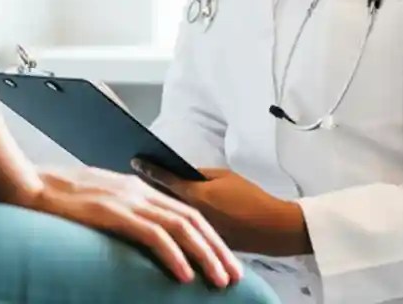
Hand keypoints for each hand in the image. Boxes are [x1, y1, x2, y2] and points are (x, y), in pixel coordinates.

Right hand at [19, 167, 243, 286]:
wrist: (25, 185)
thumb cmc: (54, 197)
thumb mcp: (96, 202)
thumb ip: (119, 214)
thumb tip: (134, 235)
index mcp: (137, 188)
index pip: (185, 212)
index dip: (209, 237)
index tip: (223, 260)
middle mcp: (138, 191)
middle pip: (192, 220)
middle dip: (218, 250)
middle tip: (234, 277)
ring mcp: (126, 201)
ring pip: (180, 227)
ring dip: (205, 256)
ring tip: (220, 281)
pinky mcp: (112, 213)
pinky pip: (152, 236)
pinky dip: (173, 255)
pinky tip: (184, 275)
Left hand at [133, 162, 312, 256]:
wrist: (270, 227)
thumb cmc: (250, 198)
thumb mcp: (225, 177)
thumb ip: (201, 174)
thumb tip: (183, 173)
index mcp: (196, 194)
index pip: (166, 179)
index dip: (149, 169)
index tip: (135, 161)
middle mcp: (190, 213)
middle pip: (162, 199)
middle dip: (148, 188)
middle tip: (133, 178)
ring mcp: (193, 229)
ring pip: (170, 215)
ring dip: (159, 205)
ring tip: (146, 196)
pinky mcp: (199, 241)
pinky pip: (181, 229)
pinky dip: (173, 220)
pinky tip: (167, 216)